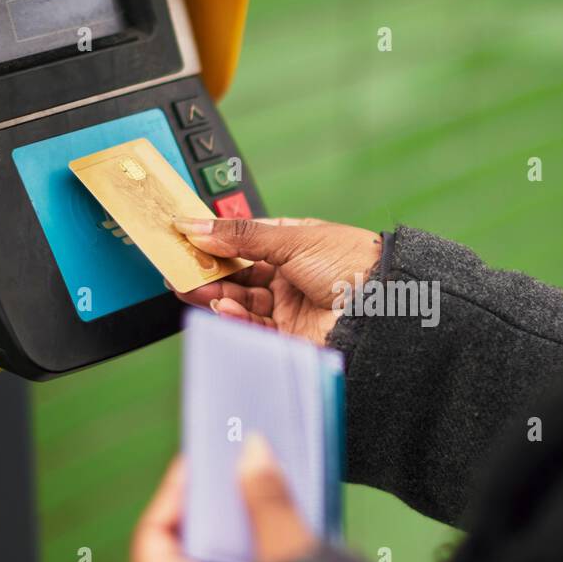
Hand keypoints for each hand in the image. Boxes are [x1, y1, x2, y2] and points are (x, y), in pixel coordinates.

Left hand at [131, 435, 316, 561]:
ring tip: (266, 508)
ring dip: (235, 547)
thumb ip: (269, 501)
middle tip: (240, 477)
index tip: (206, 460)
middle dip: (213, 517)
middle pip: (182, 558)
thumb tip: (253, 450)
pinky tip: (281, 555)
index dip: (180, 492)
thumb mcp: (287, 556)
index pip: (155, 534)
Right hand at [171, 215, 380, 345]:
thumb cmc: (352, 262)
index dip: (215, 240)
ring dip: (215, 294)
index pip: (243, 241)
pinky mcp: (289, 336)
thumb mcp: (292, 238)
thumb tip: (197, 225)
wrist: (384, 305)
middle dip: (208, 271)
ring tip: (191, 287)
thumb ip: (240, 235)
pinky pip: (252, 326)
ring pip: (240, 301)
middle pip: (238, 273)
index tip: (185, 237)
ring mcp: (289, 307)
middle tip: (178, 267)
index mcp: (294, 244)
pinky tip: (223, 307)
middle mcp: (289, 276)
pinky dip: (234, 317)